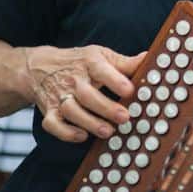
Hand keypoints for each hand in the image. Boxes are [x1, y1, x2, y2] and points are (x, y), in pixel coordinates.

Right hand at [24, 44, 145, 142]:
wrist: (40, 66)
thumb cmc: (80, 62)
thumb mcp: (101, 55)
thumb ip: (126, 62)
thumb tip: (152, 59)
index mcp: (89, 63)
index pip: (101, 69)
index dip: (115, 80)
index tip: (130, 90)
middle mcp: (73, 80)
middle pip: (87, 94)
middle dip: (105, 108)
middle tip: (125, 118)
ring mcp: (60, 96)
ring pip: (71, 110)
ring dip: (89, 122)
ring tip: (108, 132)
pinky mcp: (50, 111)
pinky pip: (52, 124)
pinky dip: (65, 132)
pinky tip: (82, 136)